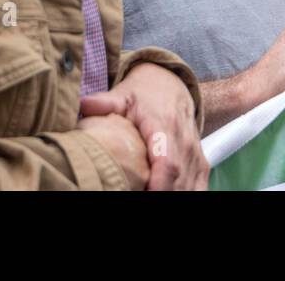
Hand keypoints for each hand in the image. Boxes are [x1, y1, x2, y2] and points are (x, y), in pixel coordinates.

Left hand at [80, 63, 207, 190]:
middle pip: (178, 180)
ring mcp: (195, 153)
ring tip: (146, 196)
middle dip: (162, 195)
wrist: (172, 86)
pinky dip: (188, 194)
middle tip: (137, 198)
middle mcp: (185, 141)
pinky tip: (170, 196)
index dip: (159, 184)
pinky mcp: (201, 162)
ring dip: (173, 196)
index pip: (168, 162)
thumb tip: (83, 104)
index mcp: (165, 125)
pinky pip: (199, 185)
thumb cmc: (144, 94)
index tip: (144, 194)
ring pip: (190, 186)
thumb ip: (105, 102)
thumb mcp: (124, 94)